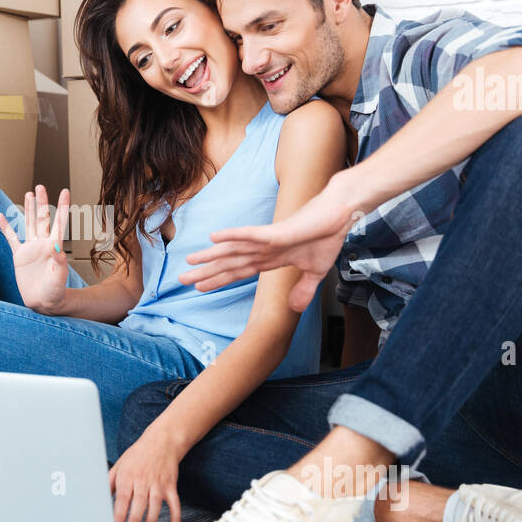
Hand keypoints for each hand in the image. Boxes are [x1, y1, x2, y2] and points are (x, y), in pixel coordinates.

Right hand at [0, 185, 71, 313]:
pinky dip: (5, 227)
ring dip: (28, 209)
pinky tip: (1, 216)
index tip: (65, 191)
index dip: (62, 206)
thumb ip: (59, 262)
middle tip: (40, 186)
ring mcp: (30, 249)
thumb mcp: (59, 278)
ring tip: (29, 194)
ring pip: (29, 224)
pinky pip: (11, 238)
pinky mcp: (19, 256)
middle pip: (42, 218)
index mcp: (54, 247)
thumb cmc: (55, 292)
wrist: (43, 303)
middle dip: (42, 202)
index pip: (59, 222)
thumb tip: (58, 246)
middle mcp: (42, 244)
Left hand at [109, 430, 182, 521]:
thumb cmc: (138, 454)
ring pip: (155, 506)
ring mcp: (158, 484)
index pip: (122, 498)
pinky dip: (175, 518)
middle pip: (138, 504)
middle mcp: (143, 480)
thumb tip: (99, 498)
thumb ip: (109, 482)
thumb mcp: (119, 465)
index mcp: (128, 476)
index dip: (119, 514)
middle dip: (134, 521)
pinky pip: (174, 505)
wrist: (162, 441)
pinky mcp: (171, 486)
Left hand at [179, 177, 357, 309]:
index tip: (198, 287)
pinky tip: (215, 237)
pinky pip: (251, 234)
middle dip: (205, 272)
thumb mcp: (315, 273)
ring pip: (234, 250)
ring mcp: (268, 240)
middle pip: (229, 263)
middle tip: (180, 279)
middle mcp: (263, 249)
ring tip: (189, 261)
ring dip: (211, 255)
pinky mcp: (277, 232)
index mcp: (270, 258)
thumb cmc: (327, 237)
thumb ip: (303, 290)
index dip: (218, 279)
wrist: (341, 214)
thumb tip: (295, 307)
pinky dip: (234, 236)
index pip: (238, 271)